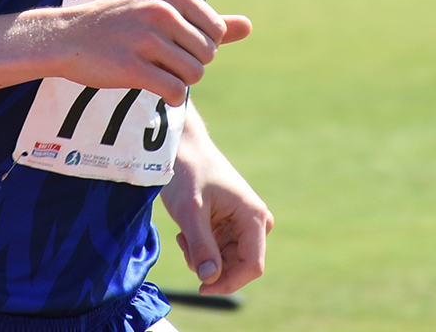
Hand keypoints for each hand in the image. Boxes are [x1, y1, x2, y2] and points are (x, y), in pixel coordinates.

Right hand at [47, 0, 251, 106]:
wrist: (65, 37)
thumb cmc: (118, 23)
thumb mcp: (161, 8)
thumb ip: (207, 19)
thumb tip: (250, 26)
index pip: (216, 31)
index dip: (200, 45)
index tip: (174, 44)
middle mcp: (161, 10)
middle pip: (208, 54)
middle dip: (191, 65)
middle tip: (163, 62)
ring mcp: (145, 38)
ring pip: (194, 75)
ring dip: (180, 82)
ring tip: (157, 73)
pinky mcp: (131, 67)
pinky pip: (174, 92)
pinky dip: (170, 98)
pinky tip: (156, 91)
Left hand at [162, 111, 272, 294]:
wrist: (182, 147)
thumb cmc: (187, 172)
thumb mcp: (190, 212)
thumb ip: (201, 246)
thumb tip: (210, 278)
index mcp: (252, 216)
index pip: (252, 265)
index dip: (229, 282)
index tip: (201, 287)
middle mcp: (253, 220)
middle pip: (239, 265)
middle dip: (211, 265)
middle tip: (185, 246)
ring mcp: (242, 222)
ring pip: (227, 260)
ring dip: (203, 257)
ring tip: (184, 236)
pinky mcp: (229, 223)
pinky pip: (220, 250)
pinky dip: (201, 248)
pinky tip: (186, 232)